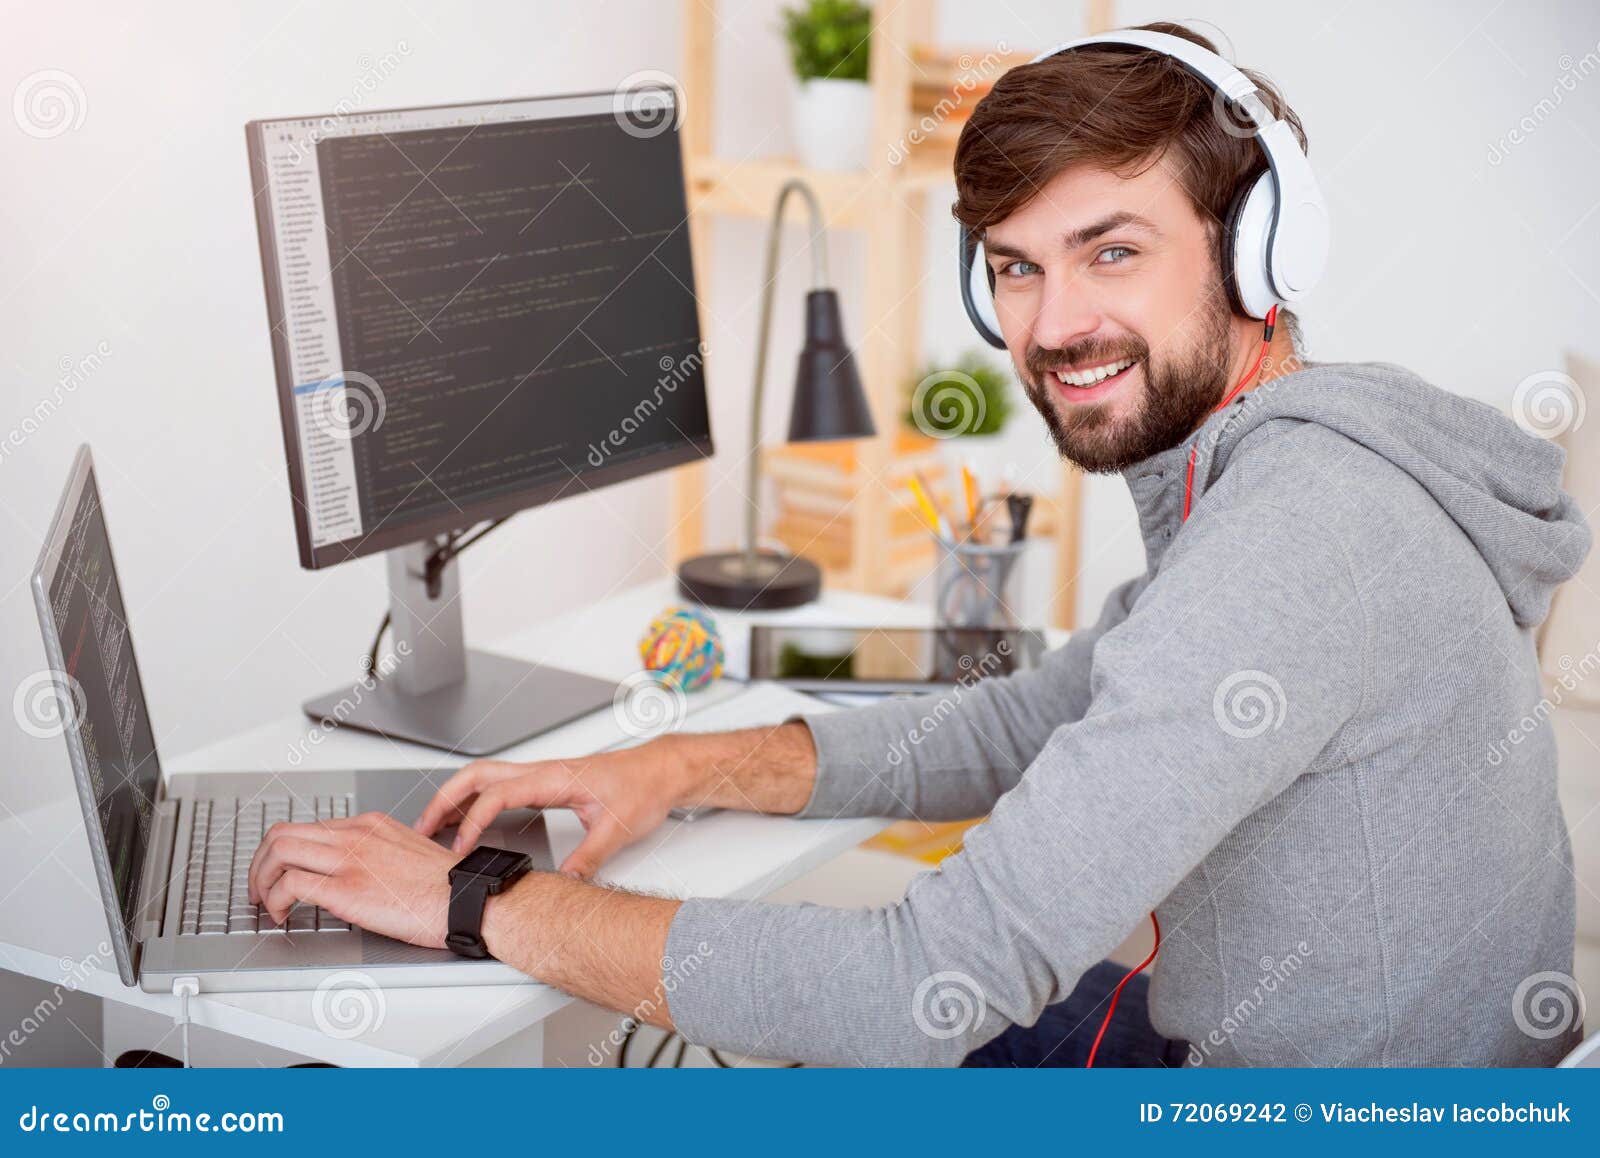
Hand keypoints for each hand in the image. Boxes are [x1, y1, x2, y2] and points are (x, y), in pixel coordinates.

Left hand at [246, 812, 455, 947]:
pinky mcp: (347, 889)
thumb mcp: (408, 852)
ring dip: (260, 880)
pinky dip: (276, 901)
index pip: (307, 827)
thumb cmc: (447, 885)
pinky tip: (282, 916)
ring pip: (279, 852)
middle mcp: (355, 835)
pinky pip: (291, 885)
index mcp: (369, 825)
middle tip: (259, 888)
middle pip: (282, 834)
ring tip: (264, 903)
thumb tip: (354, 871)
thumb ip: (376, 853)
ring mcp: (350, 860)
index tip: (278, 873)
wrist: (467, 897)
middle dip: (260, 864)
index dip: (282, 852)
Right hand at [414, 740, 691, 878]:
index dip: (473, 821)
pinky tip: (470, 819)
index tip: (459, 848)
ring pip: (485, 776)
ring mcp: (542, 775)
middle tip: (421, 827)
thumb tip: (563, 885)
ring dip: (456, 797)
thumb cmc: (643, 788)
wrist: (660, 771)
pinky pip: (500, 785)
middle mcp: (543, 772)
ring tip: (434, 824)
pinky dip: (475, 799)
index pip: (498, 794)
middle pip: (477, 775)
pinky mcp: (546, 783)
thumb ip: (588, 859)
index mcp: (554, 778)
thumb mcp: (617, 830)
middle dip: (444, 799)